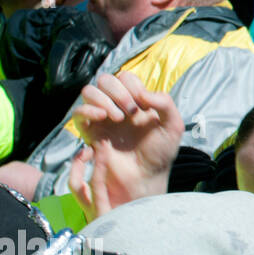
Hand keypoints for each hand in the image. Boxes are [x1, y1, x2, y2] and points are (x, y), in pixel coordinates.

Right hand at [69, 72, 183, 218]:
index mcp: (135, 101)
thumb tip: (143, 93)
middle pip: (105, 79)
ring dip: (103, 99)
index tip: (144, 105)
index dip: (133, 86)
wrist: (147, 177)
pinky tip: (103, 118)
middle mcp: (116, 107)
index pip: (125, 77)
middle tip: (131, 111)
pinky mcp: (89, 133)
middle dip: (118, 90)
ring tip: (119, 118)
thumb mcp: (173, 126)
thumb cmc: (161, 152)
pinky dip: (88, 110)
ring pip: (89, 91)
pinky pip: (77, 113)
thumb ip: (165, 103)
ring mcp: (101, 119)